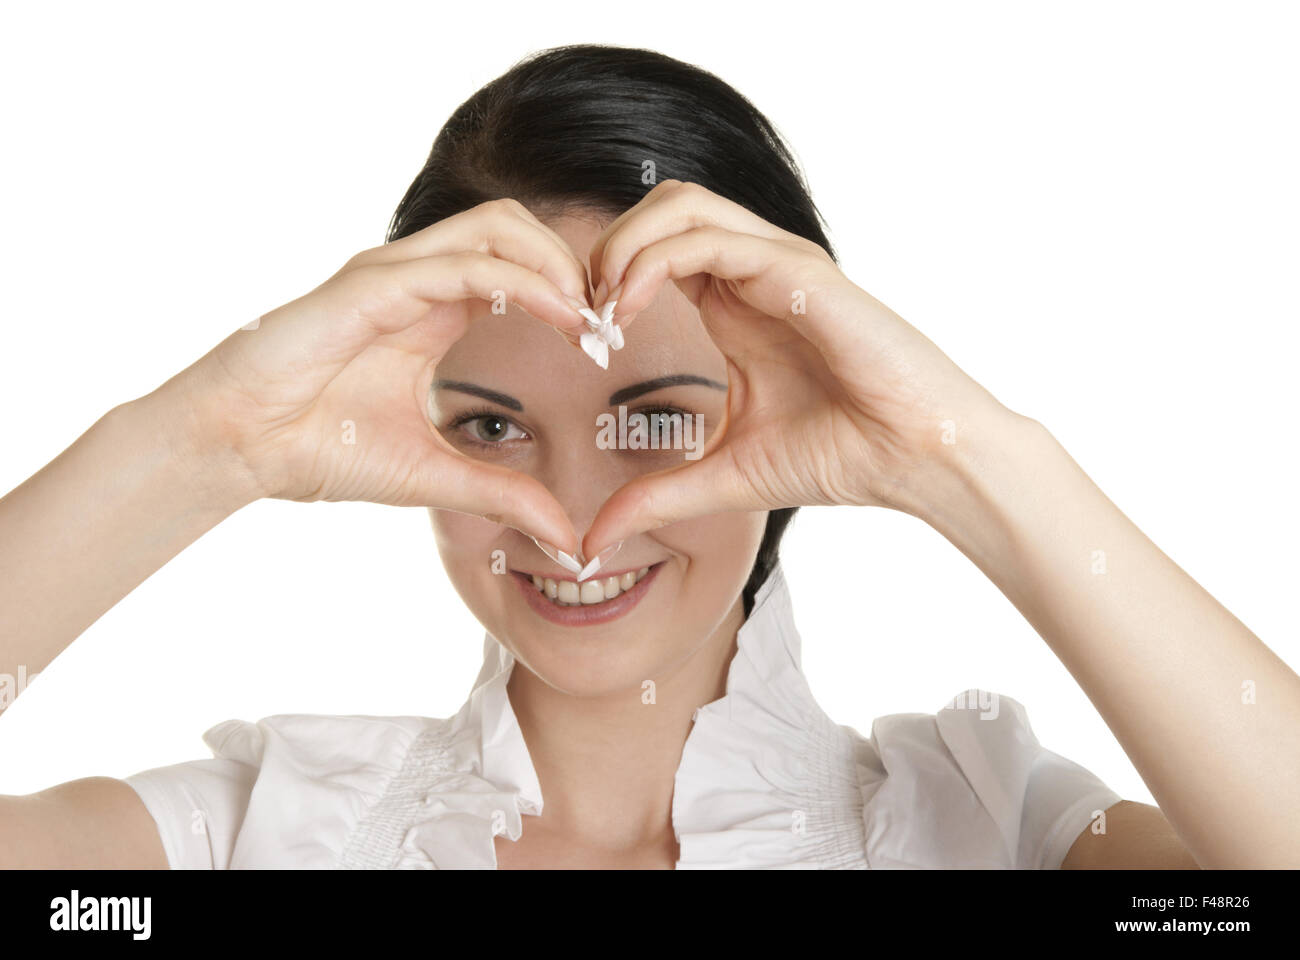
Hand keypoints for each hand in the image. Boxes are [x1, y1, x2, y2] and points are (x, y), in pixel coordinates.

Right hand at [164, 198, 591, 549]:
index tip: (609, 340)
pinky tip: (561, 315)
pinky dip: (521, 280)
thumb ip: (504, 496)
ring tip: (591, 316)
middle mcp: (417, 277)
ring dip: (557, 262)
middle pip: (517, 227)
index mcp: (434, 309)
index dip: (571, 290)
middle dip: (574, 262)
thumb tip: (568, 539)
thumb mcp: (435, 474)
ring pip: (496, 226)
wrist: (239, 449)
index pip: (519, 265)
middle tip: (612, 319)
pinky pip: (461, 263)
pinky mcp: (370, 285)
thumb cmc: (320, 449)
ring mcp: (394, 273)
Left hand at [581, 180, 1015, 554]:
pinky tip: (629, 308)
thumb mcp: (723, 476)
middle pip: (659, 209)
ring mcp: (778, 265)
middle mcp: (754, 272)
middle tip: (582, 314)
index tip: (582, 339)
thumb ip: (656, 497)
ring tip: (603, 308)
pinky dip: (656, 261)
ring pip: (680, 205)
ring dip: (625, 246)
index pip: (654, 250)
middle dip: (606, 249)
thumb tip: (593, 541)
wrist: (916, 459)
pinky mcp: (799, 272)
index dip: (605, 280)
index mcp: (735, 304)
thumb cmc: (840, 456)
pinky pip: (712, 239)